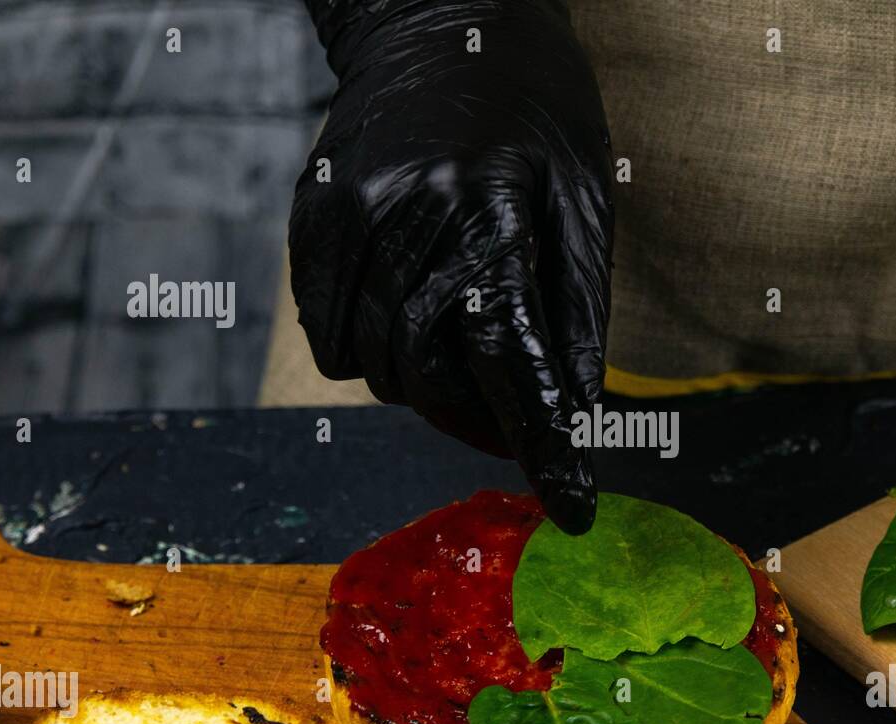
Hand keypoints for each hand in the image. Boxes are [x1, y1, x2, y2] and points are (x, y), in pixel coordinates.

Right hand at [290, 1, 613, 533]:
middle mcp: (406, 217)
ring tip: (465, 346)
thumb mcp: (584, 197)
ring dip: (427, 385)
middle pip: (433, 378)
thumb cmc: (534, 108)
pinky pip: (331, 338)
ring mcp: (346, 218)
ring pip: (378, 369)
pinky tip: (412, 316)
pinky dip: (374, 353)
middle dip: (481, 418)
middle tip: (518, 418)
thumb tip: (579, 413)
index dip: (543, 444)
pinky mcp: (311, 221)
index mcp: (488, 210)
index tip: (571, 503)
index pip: (511, 360)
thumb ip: (577, 309)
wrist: (438, 17)